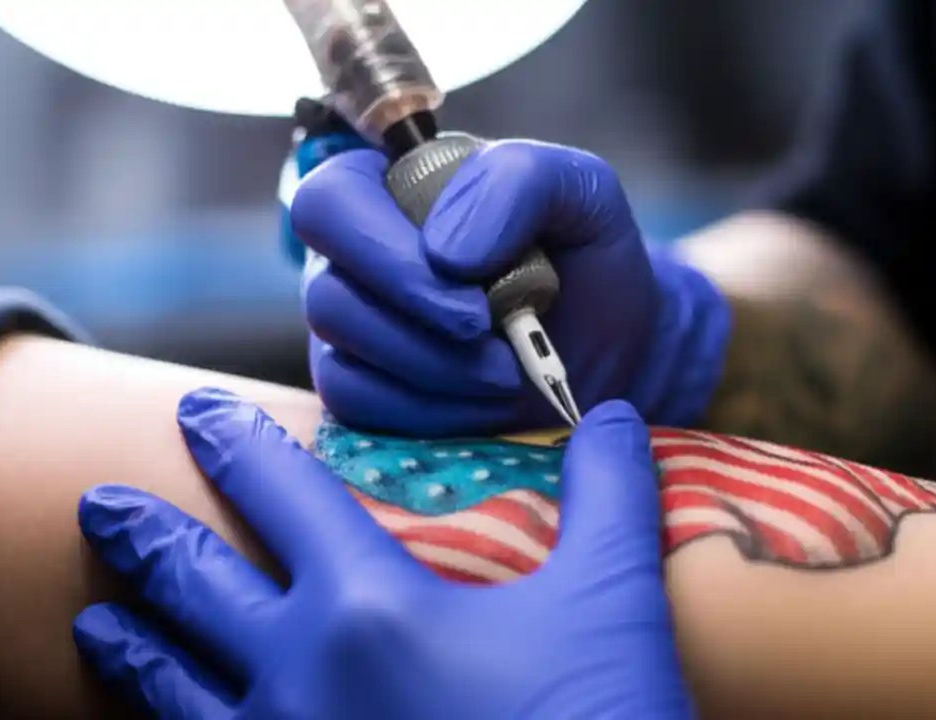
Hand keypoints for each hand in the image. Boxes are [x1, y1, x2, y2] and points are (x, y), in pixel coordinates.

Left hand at [73, 388, 694, 718]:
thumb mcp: (610, 604)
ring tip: (100, 619)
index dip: (233, 441)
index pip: (281, 493)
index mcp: (368, 606)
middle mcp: (297, 675)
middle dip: (141, 536)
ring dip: (130, 641)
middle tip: (96, 505)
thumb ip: (607, 498)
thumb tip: (617, 417)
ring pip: (170, 684)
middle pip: (194, 583)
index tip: (195, 411)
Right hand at [292, 140, 730, 435]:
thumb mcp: (580, 192)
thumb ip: (518, 180)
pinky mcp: (360, 391)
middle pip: (325, 287)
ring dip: (437, 365)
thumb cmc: (586, 262)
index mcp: (389, 186)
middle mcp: (354, 255)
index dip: (383, 244)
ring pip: (343, 353)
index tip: (468, 269)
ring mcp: (350, 327)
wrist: (610, 351)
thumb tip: (445, 250)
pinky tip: (485, 397)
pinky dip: (431, 407)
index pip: (329, 200)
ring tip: (508, 365)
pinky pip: (357, 404)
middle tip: (488, 325)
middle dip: (416, 311)